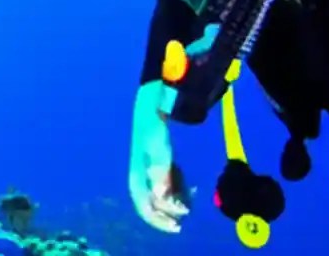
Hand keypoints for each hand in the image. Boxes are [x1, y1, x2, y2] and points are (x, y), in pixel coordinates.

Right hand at [129, 81, 189, 233]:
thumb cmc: (152, 125)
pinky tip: (190, 188)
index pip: (144, 206)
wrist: (153, 105)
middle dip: (169, 212)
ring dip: (177, 201)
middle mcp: (143, 177)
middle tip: (185, 215)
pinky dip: (180, 190)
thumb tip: (160, 196)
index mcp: (137, 175)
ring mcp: (152, 172)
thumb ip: (160, 170)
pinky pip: (171, 185)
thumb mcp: (158, 147)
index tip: (177, 223)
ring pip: (165, 196)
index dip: (158, 219)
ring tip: (191, 200)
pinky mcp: (160, 166)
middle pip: (155, 204)